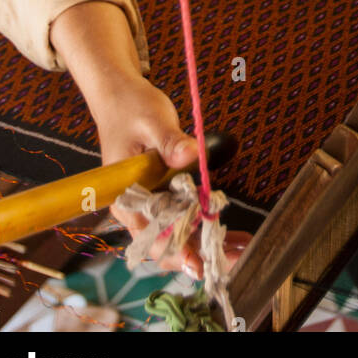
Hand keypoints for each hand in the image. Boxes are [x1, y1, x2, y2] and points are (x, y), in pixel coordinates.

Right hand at [92, 74, 249, 275]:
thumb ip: (171, 140)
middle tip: (234, 256)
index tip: (202, 261)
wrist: (118, 96)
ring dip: (204, 242)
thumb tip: (190, 155)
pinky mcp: (158, 194)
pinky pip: (180, 216)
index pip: (151, 235)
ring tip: (239, 247)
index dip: (178, 250)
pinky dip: (202, 224)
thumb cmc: (130, 107)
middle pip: (165, 242)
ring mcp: (147, 201)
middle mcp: (133, 206)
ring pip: (175, 233)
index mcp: (125, 194)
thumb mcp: (153, 120)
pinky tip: (229, 230)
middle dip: (198, 251)